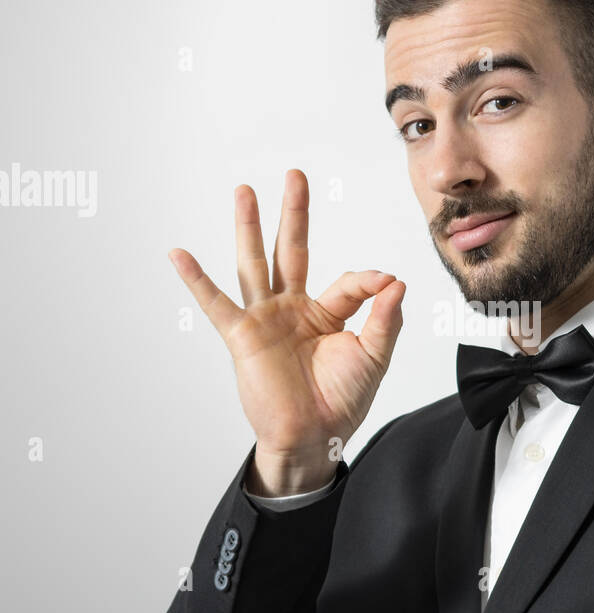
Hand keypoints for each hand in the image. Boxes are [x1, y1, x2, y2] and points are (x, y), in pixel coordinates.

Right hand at [168, 169, 405, 492]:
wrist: (313, 437)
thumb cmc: (341, 401)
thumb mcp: (373, 356)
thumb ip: (384, 318)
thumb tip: (395, 280)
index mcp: (325, 313)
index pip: (349, 282)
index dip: (370, 280)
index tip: (387, 282)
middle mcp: (292, 309)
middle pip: (292, 250)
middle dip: (294, 214)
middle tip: (294, 175)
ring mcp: (266, 319)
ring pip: (256, 264)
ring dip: (249, 228)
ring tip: (244, 191)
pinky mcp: (243, 337)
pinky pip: (217, 303)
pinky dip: (196, 279)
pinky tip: (179, 254)